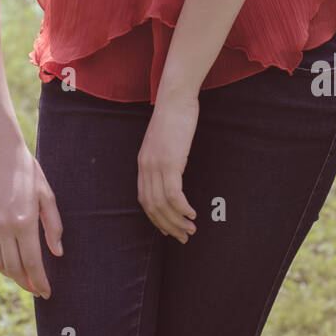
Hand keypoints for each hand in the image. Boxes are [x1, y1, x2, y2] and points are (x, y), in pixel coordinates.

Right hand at [0, 134, 62, 298]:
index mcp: (23, 222)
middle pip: (13, 268)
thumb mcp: (46, 195)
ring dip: (11, 274)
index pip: (32, 263)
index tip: (47, 293)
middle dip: (26, 283)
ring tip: (23, 276)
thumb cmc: (26, 170)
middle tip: (37, 290)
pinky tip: (7, 258)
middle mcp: (3, 227)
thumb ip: (53, 226)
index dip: (40, 281)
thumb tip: (57, 253)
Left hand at [137, 90, 198, 241]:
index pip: (144, 200)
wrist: (175, 98)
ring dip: (177, 221)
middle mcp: (146, 167)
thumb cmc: (174, 116)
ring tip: (191, 230)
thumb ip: (165, 158)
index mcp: (143, 164)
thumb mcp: (165, 142)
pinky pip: (174, 194)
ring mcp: (156, 165)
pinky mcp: (170, 161)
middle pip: (152, 207)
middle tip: (183, 237)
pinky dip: (182, 208)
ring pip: (163, 204)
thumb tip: (174, 172)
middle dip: (168, 226)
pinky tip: (192, 214)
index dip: (156, 218)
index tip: (169, 229)